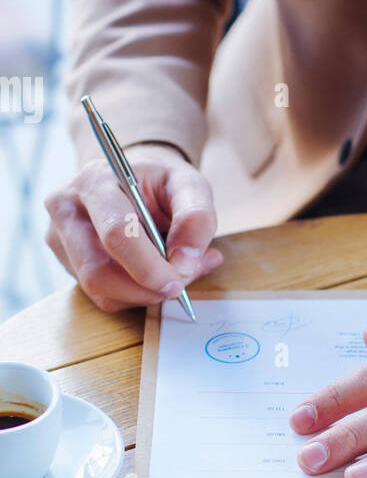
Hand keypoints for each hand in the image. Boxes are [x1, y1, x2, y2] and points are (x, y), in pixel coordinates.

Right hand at [45, 141, 222, 312]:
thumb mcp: (190, 186)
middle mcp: (67, 209)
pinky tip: (154, 278)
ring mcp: (59, 237)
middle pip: (99, 271)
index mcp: (95, 181)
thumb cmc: (162, 183)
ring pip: (99, 290)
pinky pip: (101, 295)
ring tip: (174, 276)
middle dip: (147, 288)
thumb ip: (196, 218)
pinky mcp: (65, 261)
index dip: (150, 266)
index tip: (181, 277)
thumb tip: (185, 264)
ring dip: (143, 294)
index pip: (116, 234)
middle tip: (181, 284)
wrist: (134, 181)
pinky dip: (134, 295)